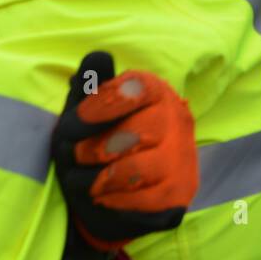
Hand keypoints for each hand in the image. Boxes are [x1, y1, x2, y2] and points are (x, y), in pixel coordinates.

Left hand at [51, 52, 198, 251]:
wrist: (104, 199)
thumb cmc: (92, 147)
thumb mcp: (82, 115)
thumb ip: (88, 87)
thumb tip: (97, 58)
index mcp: (155, 92)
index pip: (137, 88)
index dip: (104, 104)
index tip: (78, 119)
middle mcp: (177, 121)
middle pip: (134, 132)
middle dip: (95, 150)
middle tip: (78, 158)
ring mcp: (182, 159)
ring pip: (134, 170)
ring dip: (98, 180)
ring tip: (89, 182)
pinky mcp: (178, 195)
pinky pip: (138, 201)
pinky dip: (111, 201)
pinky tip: (106, 198)